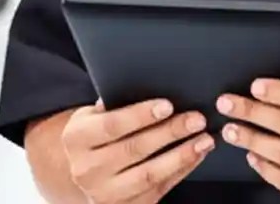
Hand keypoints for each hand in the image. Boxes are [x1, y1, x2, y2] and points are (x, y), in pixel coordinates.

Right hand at [59, 98, 214, 202]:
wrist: (84, 173)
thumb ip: (112, 104)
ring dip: (181, 156)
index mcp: (75, 139)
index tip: (167, 105)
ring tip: (204, 139)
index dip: (141, 115)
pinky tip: (196, 155)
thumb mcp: (91, 117)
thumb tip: (148, 85)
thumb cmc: (94, 136)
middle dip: (169, 132)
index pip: (111, 125)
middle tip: (196, 119)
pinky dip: (181, 170)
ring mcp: (105, 194)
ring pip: (149, 174)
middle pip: (134, 149)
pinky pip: (159, 188)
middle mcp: (86, 169)